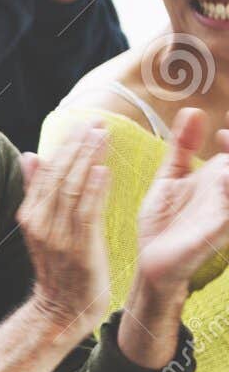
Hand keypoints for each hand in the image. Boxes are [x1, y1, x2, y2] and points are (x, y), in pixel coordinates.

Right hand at [17, 120, 111, 339]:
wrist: (60, 309)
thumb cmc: (57, 267)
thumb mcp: (40, 227)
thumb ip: (37, 191)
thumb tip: (30, 156)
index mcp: (30, 215)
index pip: (47, 173)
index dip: (64, 147)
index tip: (81, 125)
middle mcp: (41, 223)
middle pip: (59, 177)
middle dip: (78, 147)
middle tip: (96, 123)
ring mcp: (59, 236)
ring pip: (73, 190)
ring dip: (88, 161)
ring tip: (103, 137)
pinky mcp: (79, 248)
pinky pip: (85, 214)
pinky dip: (93, 191)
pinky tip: (101, 171)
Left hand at [133, 108, 228, 294]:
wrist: (150, 260)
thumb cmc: (164, 221)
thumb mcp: (170, 177)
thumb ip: (182, 146)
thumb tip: (192, 111)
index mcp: (219, 177)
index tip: (221, 126)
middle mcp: (227, 192)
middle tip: (226, 137)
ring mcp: (226, 210)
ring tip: (226, 164)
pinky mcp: (218, 230)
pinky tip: (224, 177)